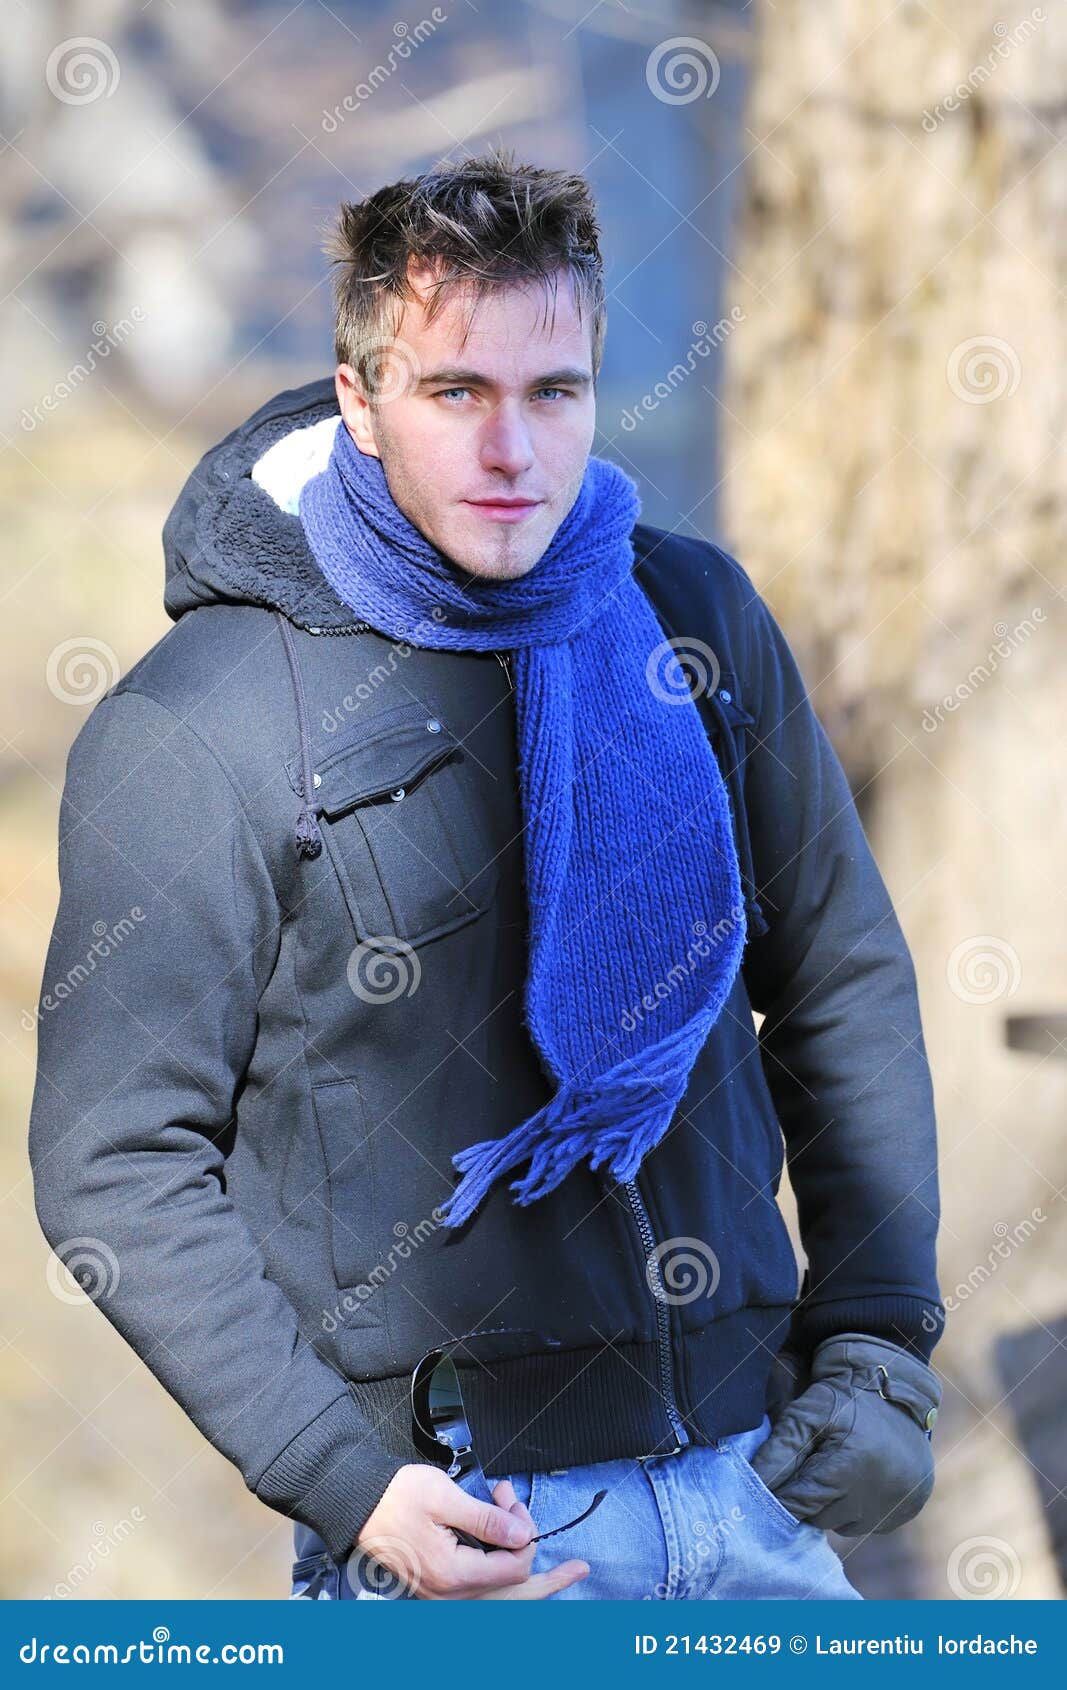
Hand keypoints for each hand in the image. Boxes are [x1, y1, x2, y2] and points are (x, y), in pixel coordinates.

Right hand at [353, 1463, 589, 1598]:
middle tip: (533, 1520)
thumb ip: (487, 1520)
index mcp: (453, 1573)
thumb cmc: (394, 1495)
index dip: (524, 1534)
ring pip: (496, 1584)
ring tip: (503, 1503)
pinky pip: (478, 1580)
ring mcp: (442, 1592)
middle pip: (511, 1587)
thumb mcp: (445, 1497)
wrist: (355, 1501)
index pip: (514, 1570)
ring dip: (509, 1548)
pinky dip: (492, 1554)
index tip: (512, 1503)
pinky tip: (493, 1526)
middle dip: (529, 1551)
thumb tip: (524, 1533)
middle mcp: (449, 1592)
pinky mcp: (437, 1584)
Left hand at [750, 1331, 940, 1535]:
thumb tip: (755, 1484)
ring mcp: (895, 1507)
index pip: (798, 1502)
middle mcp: (877, 1496)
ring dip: (832, 1505)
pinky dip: (856, 1508)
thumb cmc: (844, 1399)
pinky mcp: (907, 1511)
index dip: (781, 1491)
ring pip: (842, 1525)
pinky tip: (858, 1479)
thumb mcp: (807, 1413)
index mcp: (850, 1468)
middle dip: (806, 1497)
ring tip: (836, 1470)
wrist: (895, 1391)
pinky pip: (866, 1524)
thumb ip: (779, 1450)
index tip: (773, 1478)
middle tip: (809, 1466)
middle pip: (819, 1518)